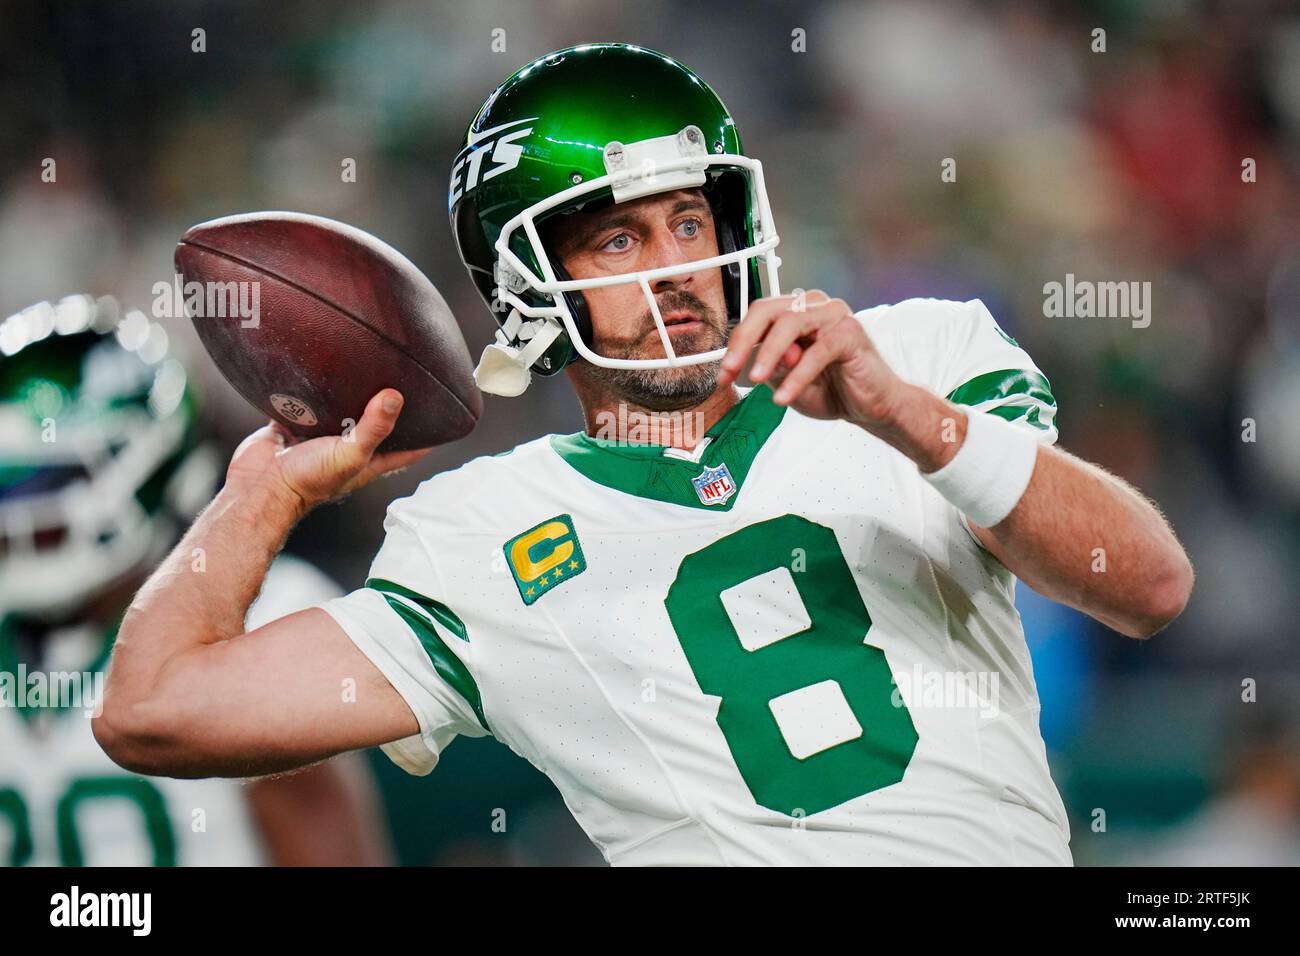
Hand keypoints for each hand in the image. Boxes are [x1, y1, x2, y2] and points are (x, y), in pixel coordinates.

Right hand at [225, 389, 431, 517]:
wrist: (259, 486)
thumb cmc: (308, 482)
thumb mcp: (351, 454)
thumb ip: (373, 428)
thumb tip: (395, 398)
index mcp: (368, 459)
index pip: (407, 448)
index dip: (426, 435)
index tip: (444, 417)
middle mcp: (346, 446)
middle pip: (373, 422)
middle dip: (384, 404)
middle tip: (401, 377)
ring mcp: (319, 434)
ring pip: (339, 409)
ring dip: (346, 393)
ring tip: (362, 365)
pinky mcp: (293, 424)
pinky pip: (305, 402)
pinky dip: (309, 388)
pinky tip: (316, 369)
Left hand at [718, 290, 904, 428]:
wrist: (874, 407)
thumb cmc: (833, 390)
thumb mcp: (788, 381)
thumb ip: (770, 367)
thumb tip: (752, 358)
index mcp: (796, 313)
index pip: (757, 317)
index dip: (736, 343)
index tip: (723, 373)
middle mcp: (814, 307)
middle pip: (768, 310)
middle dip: (744, 340)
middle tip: (731, 369)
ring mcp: (834, 316)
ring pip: (790, 323)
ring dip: (769, 353)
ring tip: (758, 380)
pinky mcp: (851, 333)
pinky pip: (817, 351)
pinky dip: (797, 376)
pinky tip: (784, 396)